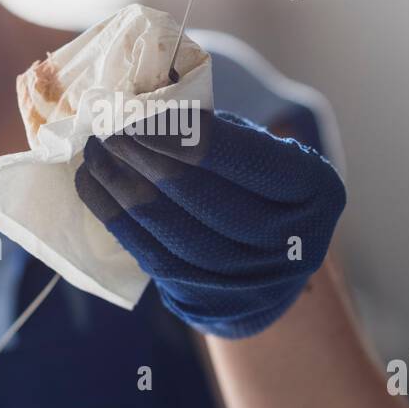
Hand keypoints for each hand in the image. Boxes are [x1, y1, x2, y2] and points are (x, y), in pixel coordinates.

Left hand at [75, 109, 345, 337]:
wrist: (269, 265)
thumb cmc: (256, 185)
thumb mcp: (261, 150)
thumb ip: (218, 131)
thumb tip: (143, 102)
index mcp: (315, 189)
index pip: (251, 160)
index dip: (194, 138)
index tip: (143, 113)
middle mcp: (293, 242)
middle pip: (210, 200)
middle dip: (151, 161)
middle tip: (109, 129)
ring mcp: (253, 282)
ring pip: (177, 234)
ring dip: (125, 189)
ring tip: (94, 153)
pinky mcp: (213, 305)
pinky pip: (156, 259)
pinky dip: (118, 220)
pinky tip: (93, 186)